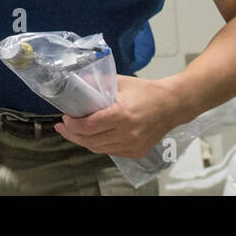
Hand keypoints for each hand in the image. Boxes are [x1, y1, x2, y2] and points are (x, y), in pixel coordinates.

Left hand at [54, 75, 183, 158]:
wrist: (172, 105)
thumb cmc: (147, 91)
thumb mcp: (122, 82)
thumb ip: (99, 83)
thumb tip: (79, 82)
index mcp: (122, 114)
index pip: (90, 126)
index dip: (74, 125)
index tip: (65, 119)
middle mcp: (127, 133)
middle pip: (91, 141)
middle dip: (73, 135)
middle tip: (63, 127)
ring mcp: (132, 145)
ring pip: (99, 149)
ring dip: (84, 141)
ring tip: (75, 132)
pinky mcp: (136, 152)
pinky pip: (111, 151)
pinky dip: (100, 145)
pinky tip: (94, 136)